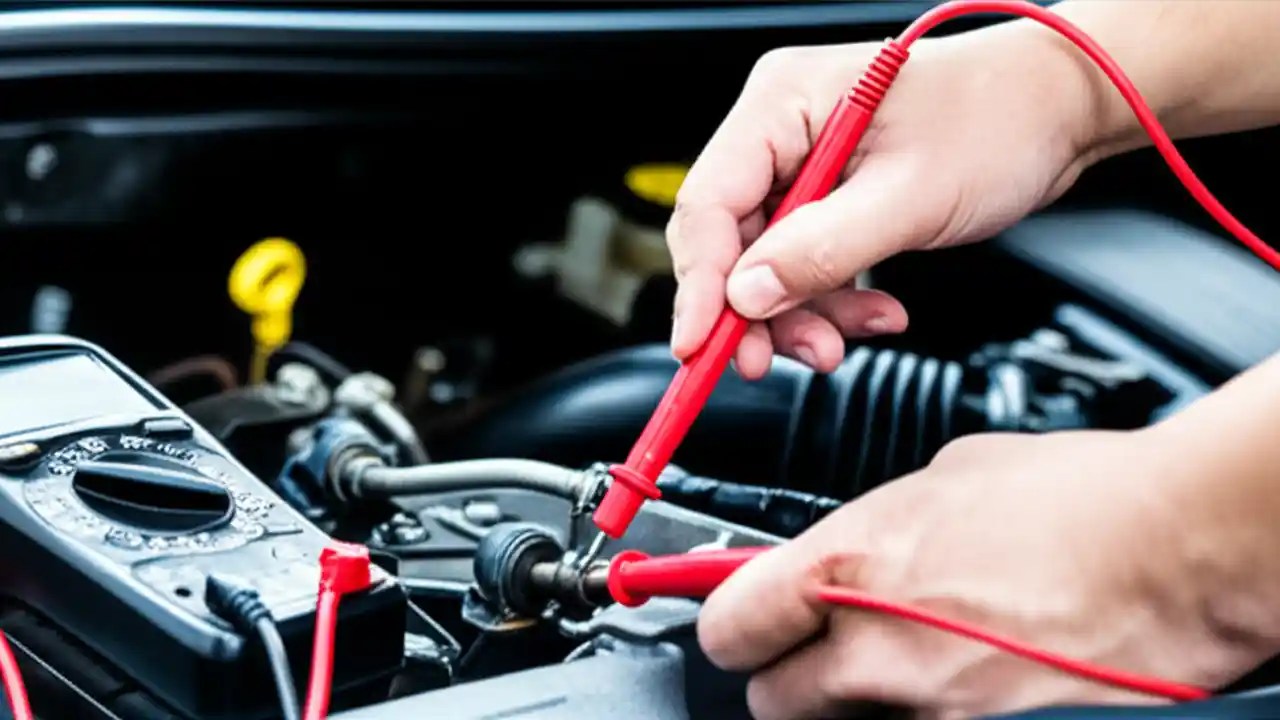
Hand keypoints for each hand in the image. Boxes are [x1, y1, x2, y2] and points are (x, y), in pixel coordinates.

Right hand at [668, 22, 1104, 377]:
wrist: (1059, 111)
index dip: (700, 282)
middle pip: (731, 240)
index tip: (701, 344)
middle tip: (772, 360)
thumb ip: (820, 251)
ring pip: (767, 262)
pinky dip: (834, 298)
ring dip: (803, 313)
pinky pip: (806, 261)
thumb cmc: (1000, 119)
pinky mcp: (830, 194)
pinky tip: (874, 311)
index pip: (709, 203)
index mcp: (783, 102)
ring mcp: (805, 163)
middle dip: (757, 309)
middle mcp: (783, 129)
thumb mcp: (908, 197)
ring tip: (847, 338)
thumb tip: (747, 296)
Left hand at [697, 429, 1270, 719]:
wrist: (1181, 549)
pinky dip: (927, 707)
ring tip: (924, 650)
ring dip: (862, 694)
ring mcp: (927, 710)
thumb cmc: (1079, 500)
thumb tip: (834, 548)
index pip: (726, 625)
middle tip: (824, 643)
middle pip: (770, 698)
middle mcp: (875, 652)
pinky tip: (973, 670)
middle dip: (788, 670)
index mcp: (848, 568)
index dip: (727, 622)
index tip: (734, 618)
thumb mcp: (940, 480)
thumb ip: (867, 528)